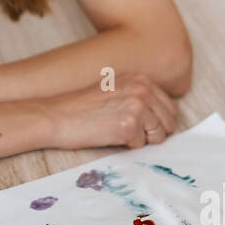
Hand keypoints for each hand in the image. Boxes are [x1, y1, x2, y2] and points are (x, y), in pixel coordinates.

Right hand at [43, 73, 176, 149]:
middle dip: (154, 132)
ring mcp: (136, 106)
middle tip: (130, 133)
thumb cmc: (80, 108)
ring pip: (158, 134)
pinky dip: (126, 145)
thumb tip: (162, 118)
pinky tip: (108, 135)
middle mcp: (141, 89)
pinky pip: (140, 144)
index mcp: (140, 79)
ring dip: (141, 139)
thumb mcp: (114, 91)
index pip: (169, 106)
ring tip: (117, 132)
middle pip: (169, 121)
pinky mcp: (129, 125)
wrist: (55, 116)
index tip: (142, 125)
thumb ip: (139, 98)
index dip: (158, 121)